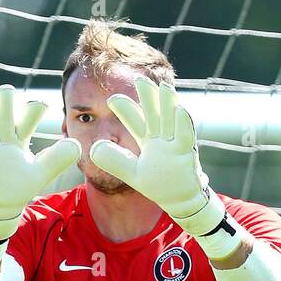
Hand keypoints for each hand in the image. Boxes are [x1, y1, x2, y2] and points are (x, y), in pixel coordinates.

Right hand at [0, 85, 80, 241]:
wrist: (2, 209)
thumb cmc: (19, 187)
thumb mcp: (41, 173)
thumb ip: (58, 159)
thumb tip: (77, 145)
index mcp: (19, 135)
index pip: (27, 110)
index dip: (34, 108)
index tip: (41, 113)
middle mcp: (3, 134)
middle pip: (2, 99)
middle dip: (6, 97)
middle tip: (12, 115)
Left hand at [89, 76, 223, 235]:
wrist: (179, 200)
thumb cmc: (158, 184)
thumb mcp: (132, 173)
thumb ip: (115, 161)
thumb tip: (94, 148)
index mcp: (148, 140)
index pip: (136, 121)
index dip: (125, 110)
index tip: (111, 100)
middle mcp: (162, 137)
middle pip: (154, 114)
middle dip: (148, 98)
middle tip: (139, 80)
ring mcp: (175, 144)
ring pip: (171, 119)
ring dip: (168, 103)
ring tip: (163, 87)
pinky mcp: (186, 153)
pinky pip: (185, 136)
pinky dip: (183, 123)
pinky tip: (180, 109)